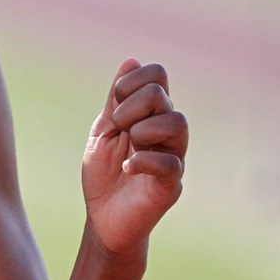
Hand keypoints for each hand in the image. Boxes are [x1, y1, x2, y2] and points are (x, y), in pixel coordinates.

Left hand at [82, 59, 187, 256]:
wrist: (103, 218)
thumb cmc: (104, 175)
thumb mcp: (104, 131)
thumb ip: (116, 100)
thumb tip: (131, 60)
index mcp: (151, 114)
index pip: (157, 75)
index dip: (132, 81)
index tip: (113, 103)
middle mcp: (167, 131)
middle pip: (162, 95)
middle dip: (130, 107)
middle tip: (118, 129)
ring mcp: (172, 156)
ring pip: (177, 123)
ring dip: (142, 130)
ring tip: (127, 147)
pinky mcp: (171, 184)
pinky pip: (170, 163)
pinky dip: (144, 160)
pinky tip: (128, 167)